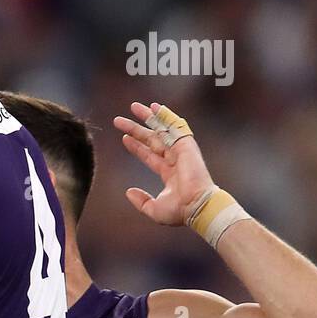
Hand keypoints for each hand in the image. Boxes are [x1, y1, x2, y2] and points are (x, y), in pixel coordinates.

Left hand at [112, 101, 216, 225]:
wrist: (197, 206)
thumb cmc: (180, 211)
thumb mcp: (154, 209)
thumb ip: (141, 201)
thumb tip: (128, 192)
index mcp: (169, 173)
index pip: (149, 155)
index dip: (137, 147)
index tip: (124, 138)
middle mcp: (175, 160)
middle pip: (152, 140)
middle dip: (136, 129)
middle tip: (119, 121)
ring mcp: (181, 151)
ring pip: (161, 130)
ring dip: (148, 118)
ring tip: (134, 107)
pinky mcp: (187, 145)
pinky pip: (175, 126)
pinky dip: (166, 116)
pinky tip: (155, 107)